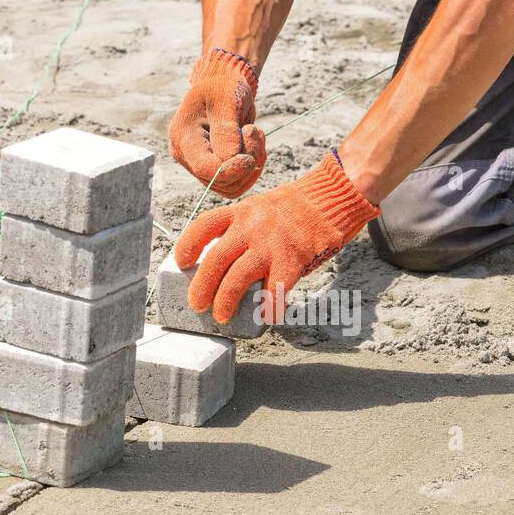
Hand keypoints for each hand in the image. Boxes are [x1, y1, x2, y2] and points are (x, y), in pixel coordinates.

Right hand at [168, 47, 267, 197]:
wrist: (223, 86)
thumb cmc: (223, 87)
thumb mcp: (226, 99)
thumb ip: (226, 130)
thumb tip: (229, 159)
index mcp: (183, 136)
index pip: (206, 167)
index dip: (232, 167)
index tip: (253, 145)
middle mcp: (186, 155)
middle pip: (220, 181)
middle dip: (246, 161)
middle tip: (256, 131)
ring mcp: (198, 165)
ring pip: (231, 187)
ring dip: (252, 166)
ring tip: (257, 135)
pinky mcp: (212, 170)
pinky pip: (235, 184)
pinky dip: (251, 170)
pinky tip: (256, 146)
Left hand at [175, 154, 378, 323]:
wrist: (331, 198)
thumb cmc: (296, 210)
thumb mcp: (260, 209)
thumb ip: (242, 231)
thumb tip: (223, 266)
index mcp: (240, 212)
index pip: (204, 225)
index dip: (188, 245)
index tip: (182, 262)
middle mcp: (251, 226)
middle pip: (216, 259)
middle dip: (202, 286)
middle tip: (197, 305)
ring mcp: (271, 243)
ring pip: (238, 276)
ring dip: (225, 300)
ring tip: (221, 316)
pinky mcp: (292, 259)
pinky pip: (276, 288)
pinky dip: (270, 306)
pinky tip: (268, 316)